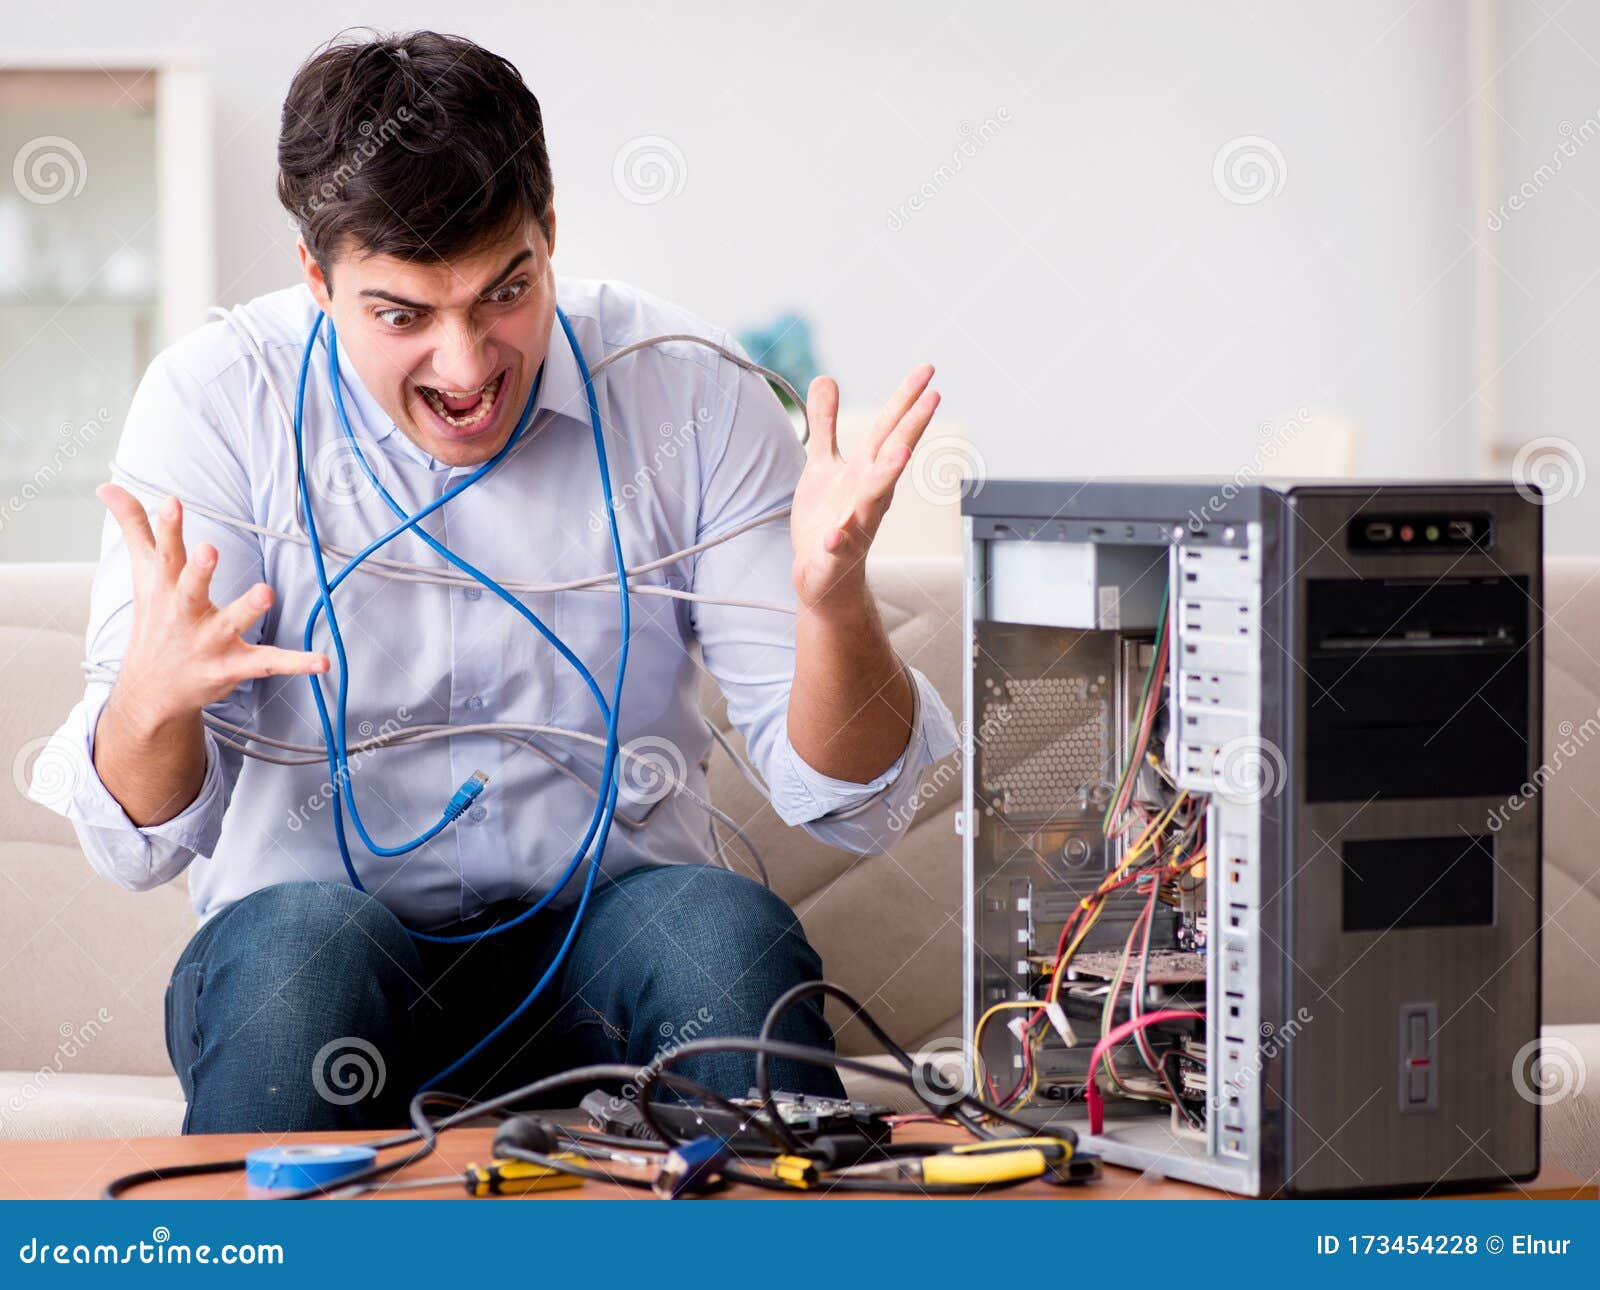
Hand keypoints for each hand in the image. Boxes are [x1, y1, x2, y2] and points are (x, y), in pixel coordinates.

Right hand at [95, 483, 328, 731]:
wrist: (152, 689)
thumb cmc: (156, 620)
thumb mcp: (143, 574)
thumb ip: (134, 528)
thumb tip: (107, 486)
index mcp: (166, 588)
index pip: (166, 554)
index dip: (167, 528)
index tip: (172, 502)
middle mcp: (186, 613)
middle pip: (191, 588)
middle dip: (199, 570)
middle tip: (209, 548)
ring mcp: (210, 641)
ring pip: (231, 624)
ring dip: (248, 608)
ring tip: (266, 591)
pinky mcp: (233, 666)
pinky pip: (268, 662)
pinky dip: (296, 663)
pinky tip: (323, 662)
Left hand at [790, 364, 939, 611]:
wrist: (822, 578)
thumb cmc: (828, 520)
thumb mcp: (822, 465)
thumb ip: (824, 424)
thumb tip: (826, 378)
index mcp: (867, 472)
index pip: (890, 430)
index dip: (907, 400)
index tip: (928, 372)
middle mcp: (869, 496)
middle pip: (892, 456)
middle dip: (912, 426)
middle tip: (934, 396)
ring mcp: (856, 526)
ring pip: (874, 500)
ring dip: (886, 477)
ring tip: (900, 453)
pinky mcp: (835, 556)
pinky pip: (838, 549)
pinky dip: (838, 542)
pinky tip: (835, 534)